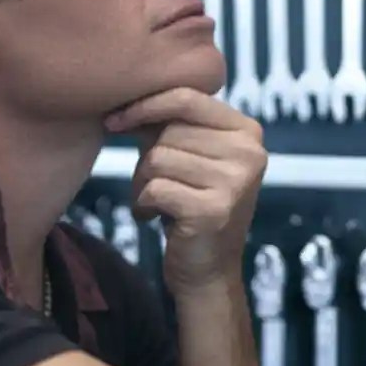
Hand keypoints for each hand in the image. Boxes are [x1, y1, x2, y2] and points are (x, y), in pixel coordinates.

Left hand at [105, 88, 266, 297]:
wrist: (209, 270)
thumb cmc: (192, 203)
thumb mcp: (188, 156)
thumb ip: (167, 123)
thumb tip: (124, 95)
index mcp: (247, 131)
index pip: (187, 97)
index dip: (146, 104)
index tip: (115, 119)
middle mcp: (249, 153)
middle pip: (169, 132)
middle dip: (147, 158)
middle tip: (155, 185)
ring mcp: (235, 182)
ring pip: (157, 159)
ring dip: (143, 184)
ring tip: (158, 202)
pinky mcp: (214, 211)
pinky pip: (154, 189)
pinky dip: (143, 205)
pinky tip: (157, 218)